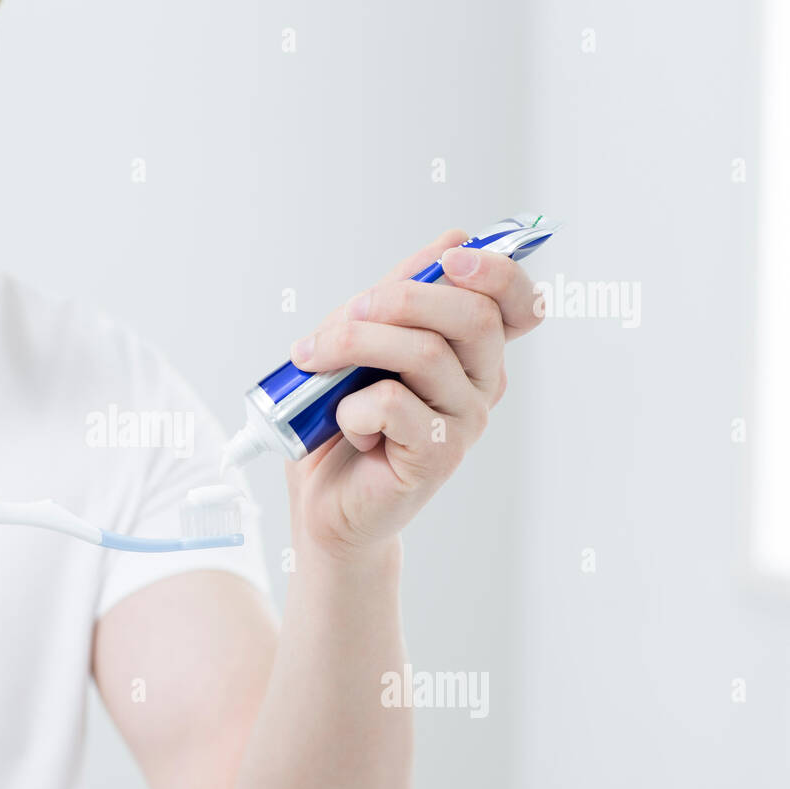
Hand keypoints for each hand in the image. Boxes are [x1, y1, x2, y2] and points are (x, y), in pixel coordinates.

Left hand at [283, 229, 545, 557]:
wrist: (324, 500)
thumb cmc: (342, 417)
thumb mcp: (363, 340)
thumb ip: (400, 295)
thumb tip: (450, 243)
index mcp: (472, 351)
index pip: (519, 304)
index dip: (499, 272)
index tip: (455, 257)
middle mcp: (481, 384)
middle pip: (472, 315)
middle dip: (402, 298)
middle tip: (348, 312)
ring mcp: (464, 422)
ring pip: (425, 352)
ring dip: (356, 344)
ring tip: (315, 360)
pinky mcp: (437, 456)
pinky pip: (393, 404)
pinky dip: (352, 405)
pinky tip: (344, 425)